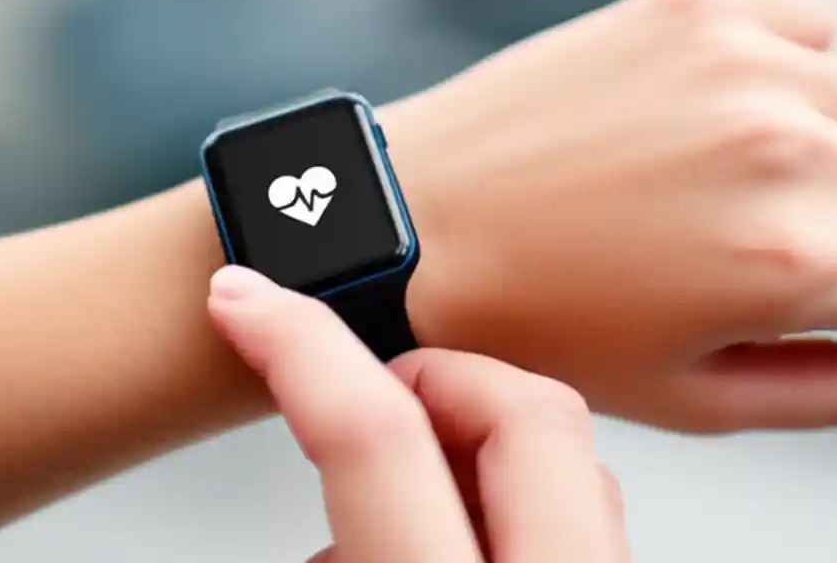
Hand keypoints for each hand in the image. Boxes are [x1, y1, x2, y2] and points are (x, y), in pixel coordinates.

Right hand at [208, 266, 628, 562]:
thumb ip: (325, 562)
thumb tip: (323, 544)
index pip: (378, 439)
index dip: (300, 349)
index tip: (249, 300)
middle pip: (527, 411)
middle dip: (433, 375)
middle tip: (364, 393)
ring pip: (576, 462)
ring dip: (477, 447)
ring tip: (402, 498)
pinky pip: (587, 525)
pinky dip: (513, 508)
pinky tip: (459, 542)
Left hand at [382, 0, 836, 431]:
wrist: (418, 224)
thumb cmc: (544, 328)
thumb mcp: (697, 400)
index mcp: (787, 267)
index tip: (836, 302)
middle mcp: (781, 152)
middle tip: (756, 247)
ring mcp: (740, 64)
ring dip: (824, 153)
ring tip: (715, 183)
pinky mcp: (698, 5)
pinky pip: (814, 27)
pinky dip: (784, 71)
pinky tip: (705, 113)